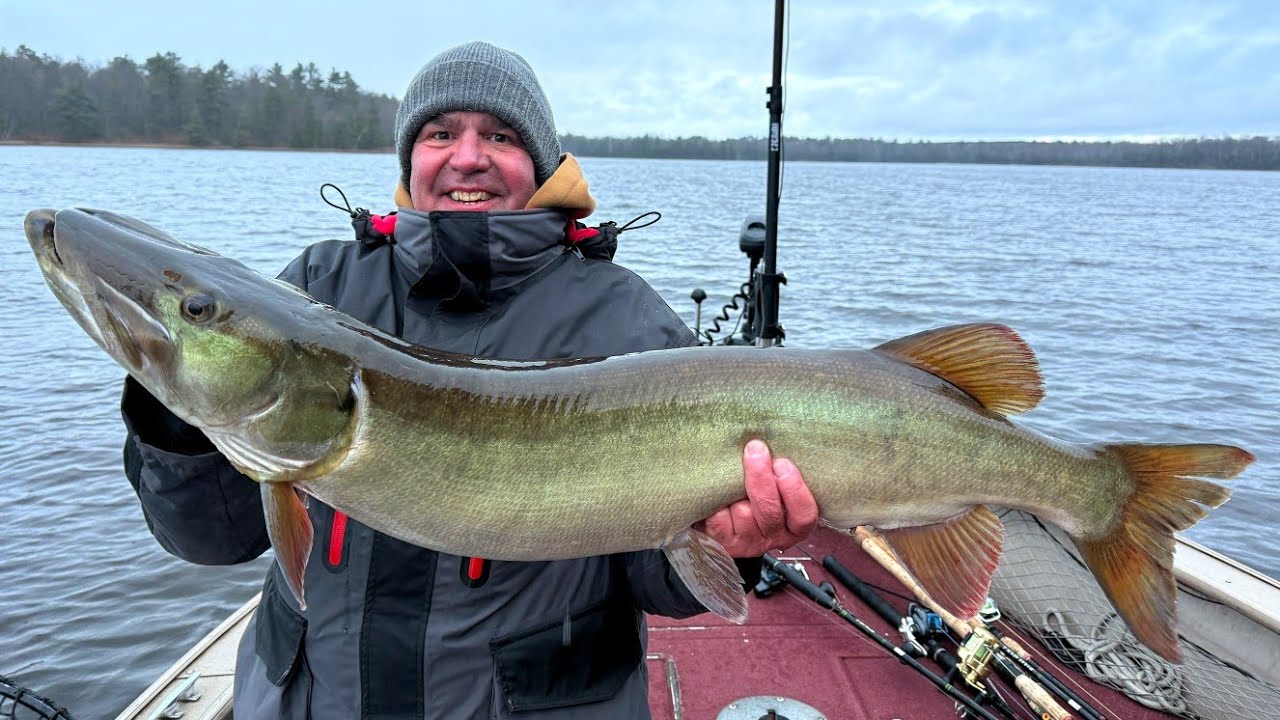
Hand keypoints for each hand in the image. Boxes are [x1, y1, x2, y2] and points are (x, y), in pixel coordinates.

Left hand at [695, 439, 818, 556]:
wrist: (725, 507)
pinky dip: (718, 503)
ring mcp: (749, 542)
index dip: (794, 490)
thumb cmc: (757, 487)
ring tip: (733, 475)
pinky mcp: (725, 543)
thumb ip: (781, 470)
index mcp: (795, 524)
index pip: (804, 514)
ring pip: (743, 513)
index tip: (782, 463)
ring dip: (736, 492)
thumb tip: (772, 442)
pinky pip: (719, 518)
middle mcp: (775, 536)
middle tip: (755, 450)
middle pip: (770, 511)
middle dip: (761, 479)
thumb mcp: (777, 481)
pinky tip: (719, 494)